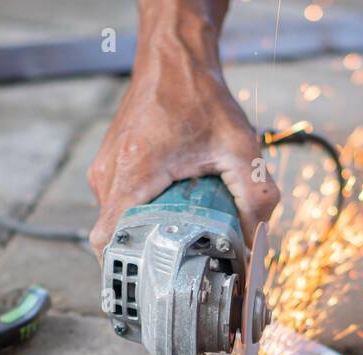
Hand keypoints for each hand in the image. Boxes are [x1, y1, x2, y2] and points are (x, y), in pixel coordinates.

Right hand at [86, 38, 279, 254]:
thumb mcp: (240, 147)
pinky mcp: (108, 167)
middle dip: (146, 258)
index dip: (126, 270)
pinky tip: (170, 212)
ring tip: (178, 236)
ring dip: (145, 236)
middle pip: (116, 238)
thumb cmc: (200, 96)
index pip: (108, 239)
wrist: (174, 57)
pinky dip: (142, 216)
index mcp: (135, 170)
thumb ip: (255, 197)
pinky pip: (119, 206)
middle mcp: (110, 173)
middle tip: (179, 268)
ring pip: (117, 224)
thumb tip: (257, 243)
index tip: (151, 288)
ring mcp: (104, 170)